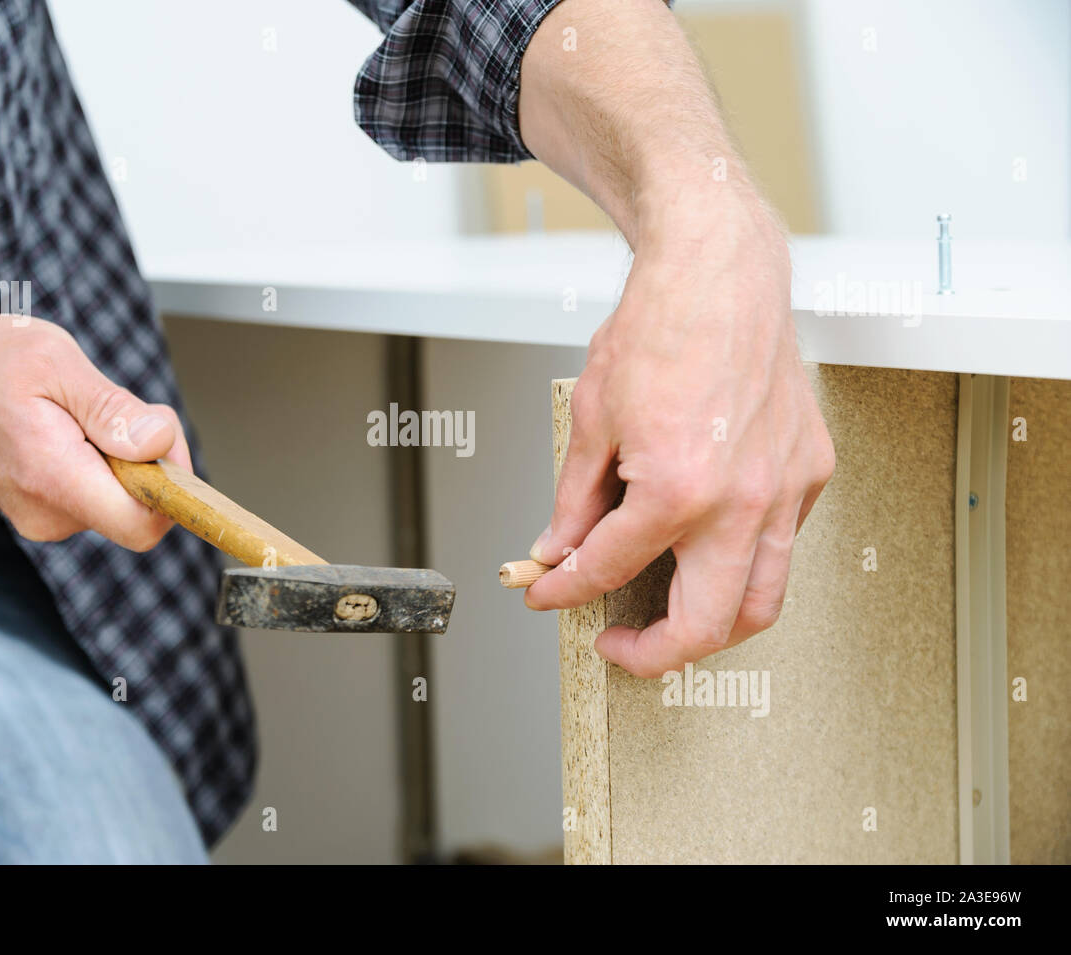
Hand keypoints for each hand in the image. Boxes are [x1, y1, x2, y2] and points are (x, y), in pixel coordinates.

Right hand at [0, 314, 189, 550]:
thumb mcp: (54, 362)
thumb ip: (111, 409)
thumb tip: (158, 443)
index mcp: (53, 480)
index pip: (144, 523)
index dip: (171, 484)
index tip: (158, 437)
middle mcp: (50, 515)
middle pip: (141, 508)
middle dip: (147, 458)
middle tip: (108, 409)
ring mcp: (47, 519)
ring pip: (124, 499)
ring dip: (122, 456)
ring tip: (77, 414)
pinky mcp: (49, 514)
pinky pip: (102, 494)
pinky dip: (103, 462)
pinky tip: (69, 430)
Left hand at [524, 189, 834, 675]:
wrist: (720, 273)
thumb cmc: (660, 327)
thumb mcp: (592, 419)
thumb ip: (576, 501)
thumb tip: (560, 547)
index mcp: (677, 490)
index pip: (609, 570)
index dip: (566, 591)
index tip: (549, 592)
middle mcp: (742, 501)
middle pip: (704, 625)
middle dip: (652, 652)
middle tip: (619, 645)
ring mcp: (785, 490)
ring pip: (762, 603)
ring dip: (714, 629)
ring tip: (671, 623)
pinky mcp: (810, 471)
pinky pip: (784, 546)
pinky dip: (746, 566)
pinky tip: (711, 549)